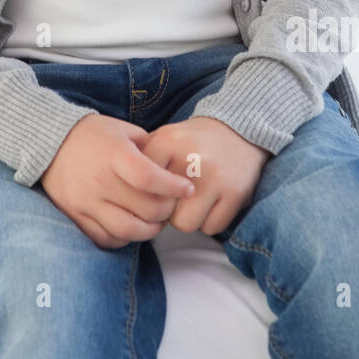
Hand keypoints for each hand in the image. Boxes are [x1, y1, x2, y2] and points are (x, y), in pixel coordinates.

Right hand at [39, 112, 196, 249]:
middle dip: (167, 210)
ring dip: (150, 229)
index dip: (173, 186)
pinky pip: (108, 239)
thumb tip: (176, 168)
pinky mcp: (77, 217)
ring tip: (155, 219)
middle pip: (145, 209)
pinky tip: (132, 224)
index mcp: (114, 154)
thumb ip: (150, 148)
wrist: (51, 144)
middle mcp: (99, 180)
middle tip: (172, 205)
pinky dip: (126, 237)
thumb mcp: (124, 131)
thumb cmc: (94, 135)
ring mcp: (86, 202)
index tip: (187, 188)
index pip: (149, 178)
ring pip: (129, 231)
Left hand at [140, 116, 271, 236]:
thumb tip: (119, 188)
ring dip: (187, 218)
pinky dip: (209, 221)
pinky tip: (211, 204)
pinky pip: (211, 228)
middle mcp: (192, 159)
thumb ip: (143, 158)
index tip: (151, 191)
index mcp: (169, 141)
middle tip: (174, 199)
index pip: (140, 184)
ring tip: (192, 202)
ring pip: (185, 224)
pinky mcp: (236, 194)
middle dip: (165, 210)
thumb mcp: (166, 137)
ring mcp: (216, 178)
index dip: (143, 194)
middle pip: (161, 210)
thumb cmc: (194, 141)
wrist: (239, 130)